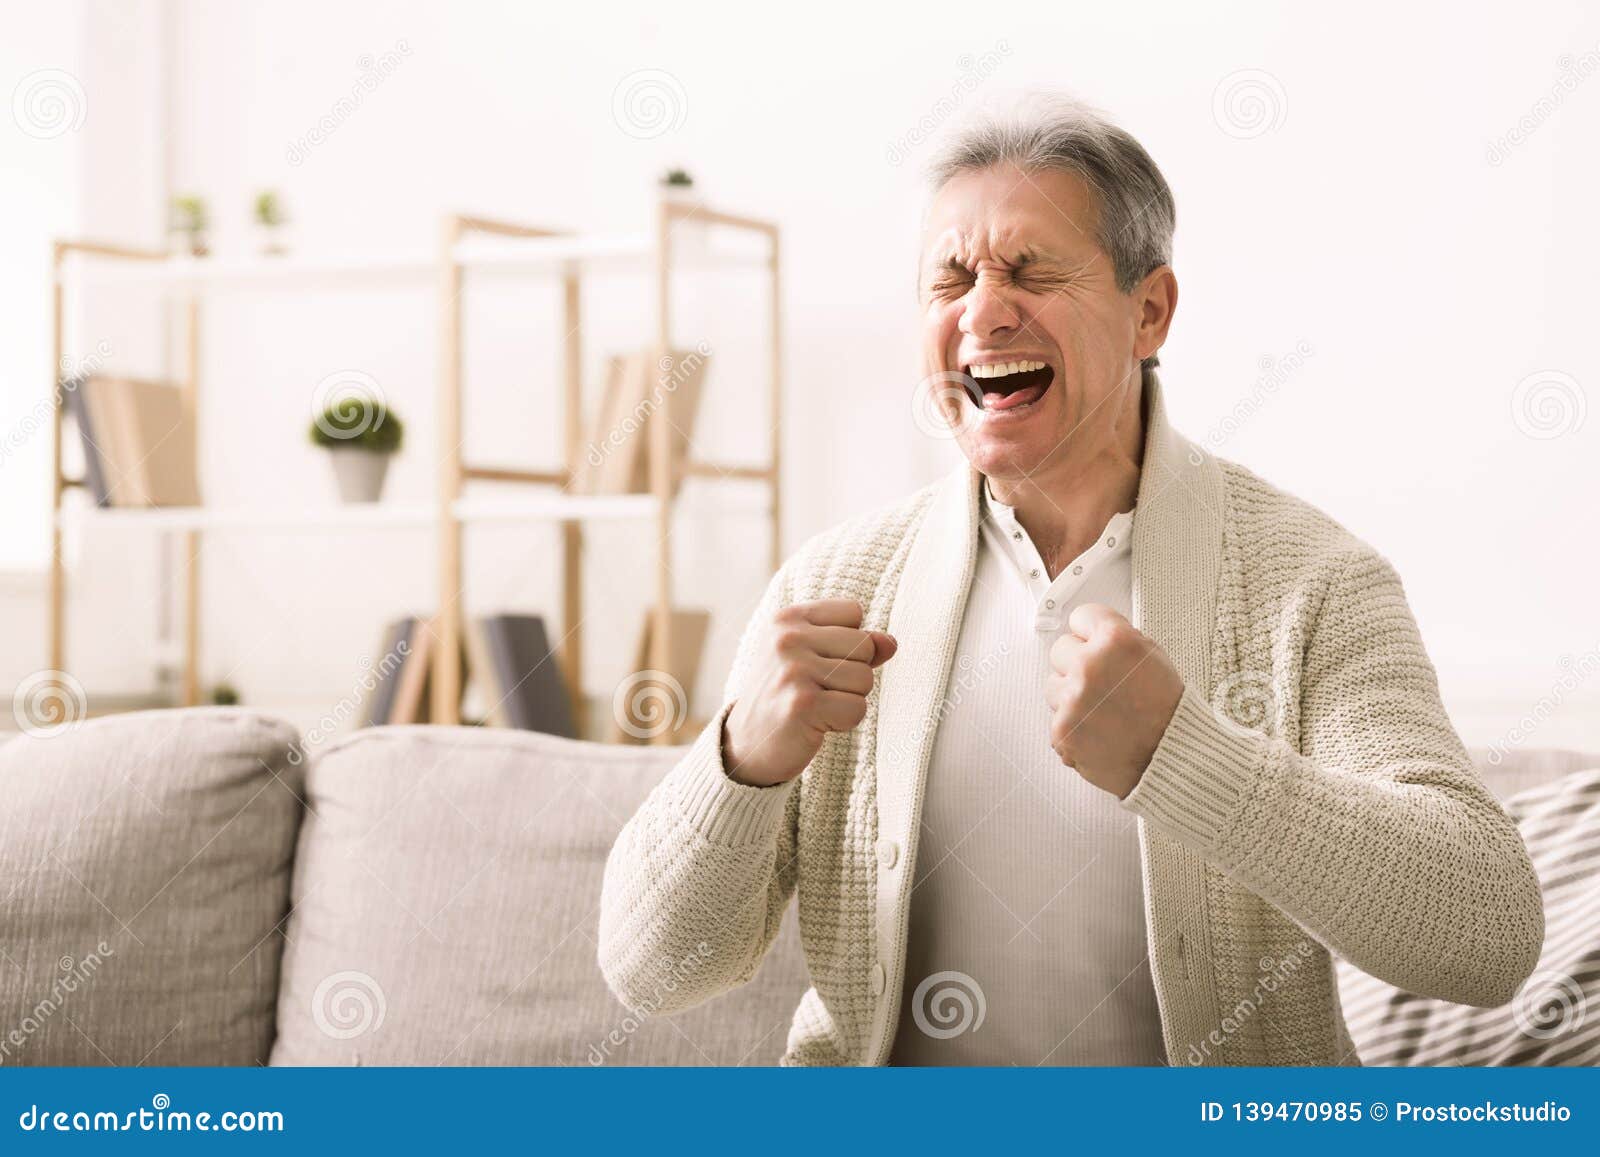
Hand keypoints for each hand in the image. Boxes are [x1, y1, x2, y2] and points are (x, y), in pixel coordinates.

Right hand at [722, 599, 896, 786]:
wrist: (745, 744)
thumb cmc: (784, 695)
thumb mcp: (812, 658)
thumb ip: (853, 644)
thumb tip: (891, 642)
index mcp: (787, 618)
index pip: (853, 612)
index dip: (847, 641)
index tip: (818, 662)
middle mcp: (787, 639)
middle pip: (864, 645)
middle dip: (852, 673)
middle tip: (817, 689)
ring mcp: (794, 670)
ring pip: (865, 678)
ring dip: (848, 699)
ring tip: (816, 705)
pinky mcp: (803, 704)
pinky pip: (857, 708)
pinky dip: (844, 722)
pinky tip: (816, 723)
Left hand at [1045, 603, 1183, 798]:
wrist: (1171, 756)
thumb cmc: (1168, 710)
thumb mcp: (1153, 657)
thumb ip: (1119, 640)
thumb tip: (1093, 632)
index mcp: (1115, 641)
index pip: (1081, 616)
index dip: (1089, 631)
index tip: (1091, 640)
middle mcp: (1090, 666)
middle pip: (1061, 649)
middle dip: (1078, 663)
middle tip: (1102, 683)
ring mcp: (1072, 699)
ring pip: (1054, 685)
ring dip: (1071, 695)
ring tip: (1102, 710)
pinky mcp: (1062, 730)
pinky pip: (1056, 718)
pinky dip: (1073, 726)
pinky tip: (1098, 731)